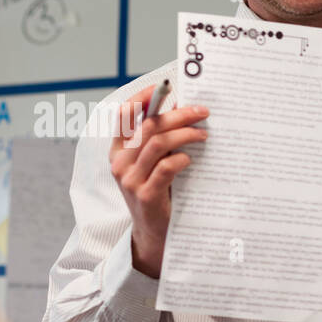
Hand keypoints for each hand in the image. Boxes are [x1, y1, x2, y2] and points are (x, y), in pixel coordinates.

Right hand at [108, 84, 208, 278]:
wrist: (153, 234)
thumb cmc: (158, 193)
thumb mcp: (152, 164)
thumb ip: (158, 140)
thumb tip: (183, 107)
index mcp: (118, 150)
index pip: (124, 115)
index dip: (143, 97)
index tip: (165, 87)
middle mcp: (120, 163)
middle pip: (147, 125)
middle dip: (177, 113)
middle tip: (202, 111)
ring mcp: (130, 179)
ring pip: (157, 142)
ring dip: (185, 133)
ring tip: (203, 135)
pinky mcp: (145, 195)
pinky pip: (166, 167)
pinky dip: (182, 158)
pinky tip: (191, 159)